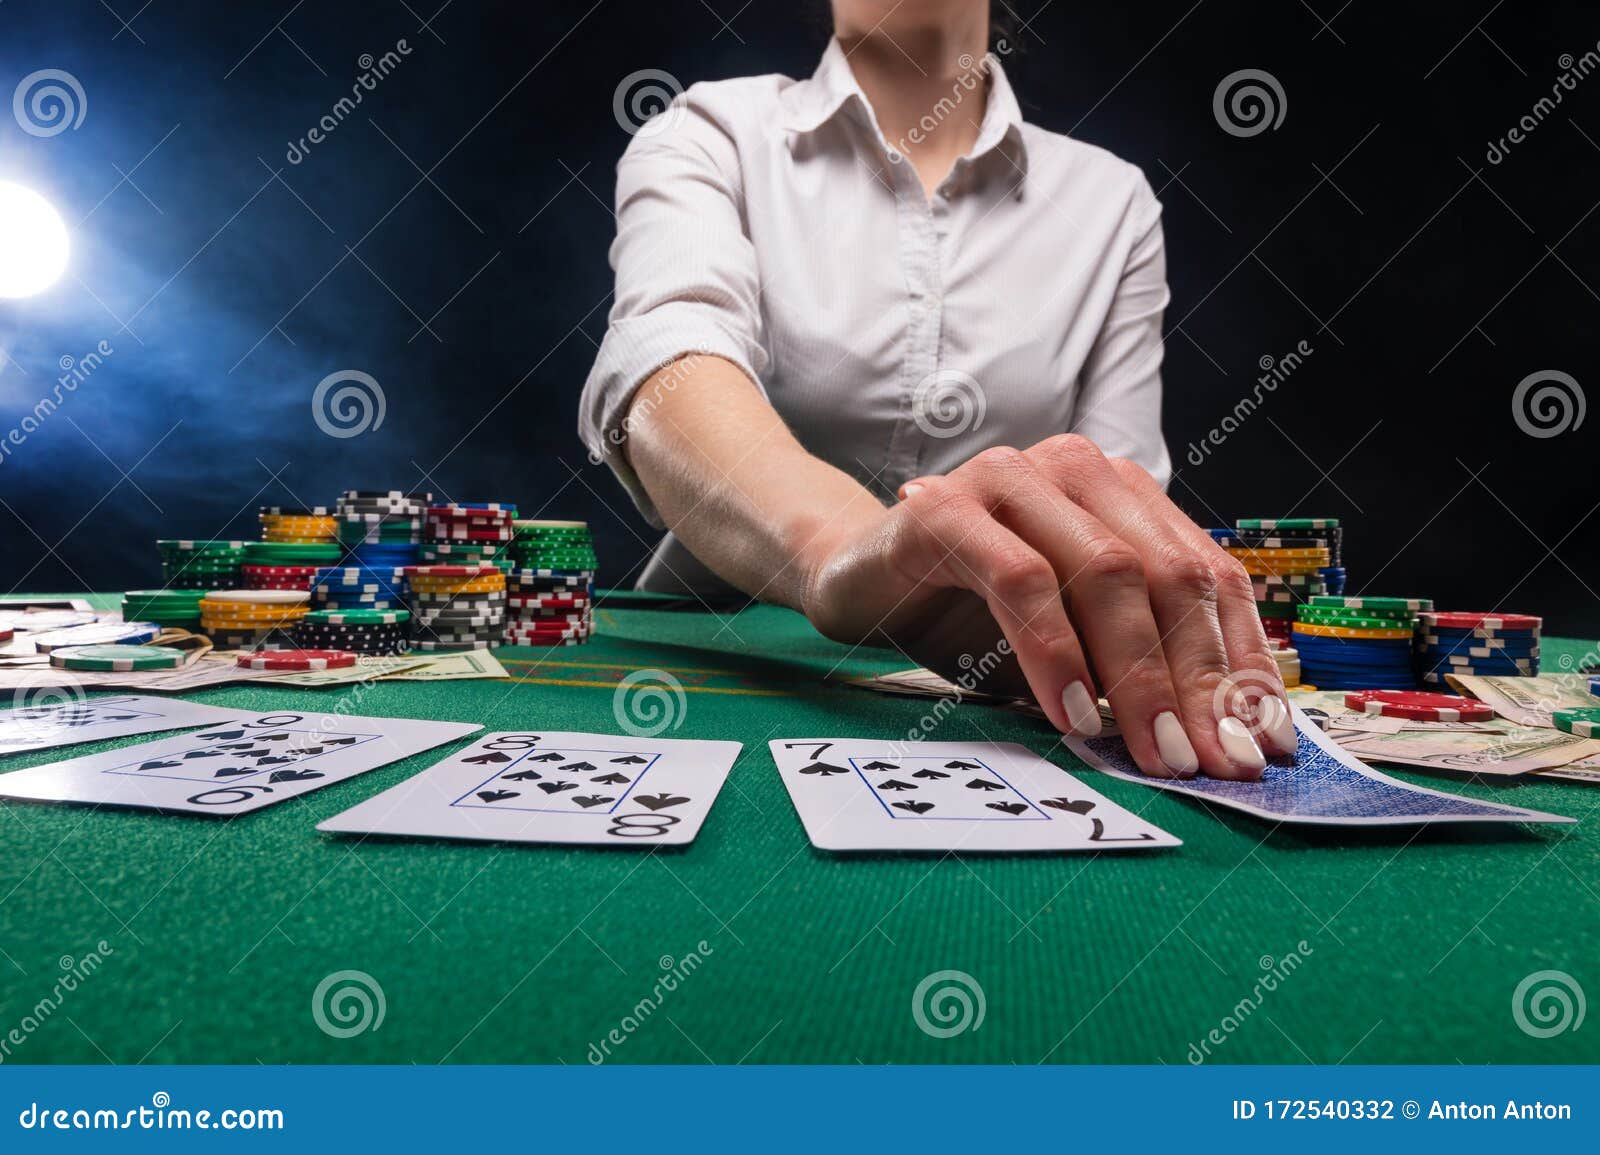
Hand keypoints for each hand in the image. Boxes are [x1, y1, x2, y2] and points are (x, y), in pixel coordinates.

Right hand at [800, 434, 1294, 779]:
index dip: (1241, 660)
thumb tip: (1220, 740)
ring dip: (1138, 673)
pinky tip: (1073, 716)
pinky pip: (1022, 581)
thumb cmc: (966, 617)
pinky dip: (1056, 653)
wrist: (851, 580)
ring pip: (1107, 573)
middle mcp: (1077, 471)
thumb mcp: (1068, 650)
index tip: (1266, 743)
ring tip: (1152, 753)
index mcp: (1122, 494)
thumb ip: (1131, 671)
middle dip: (1199, 680)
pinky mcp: (946, 507)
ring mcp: (1012, 479)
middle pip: (1167, 577)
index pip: (1207, 576)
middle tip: (1214, 764)